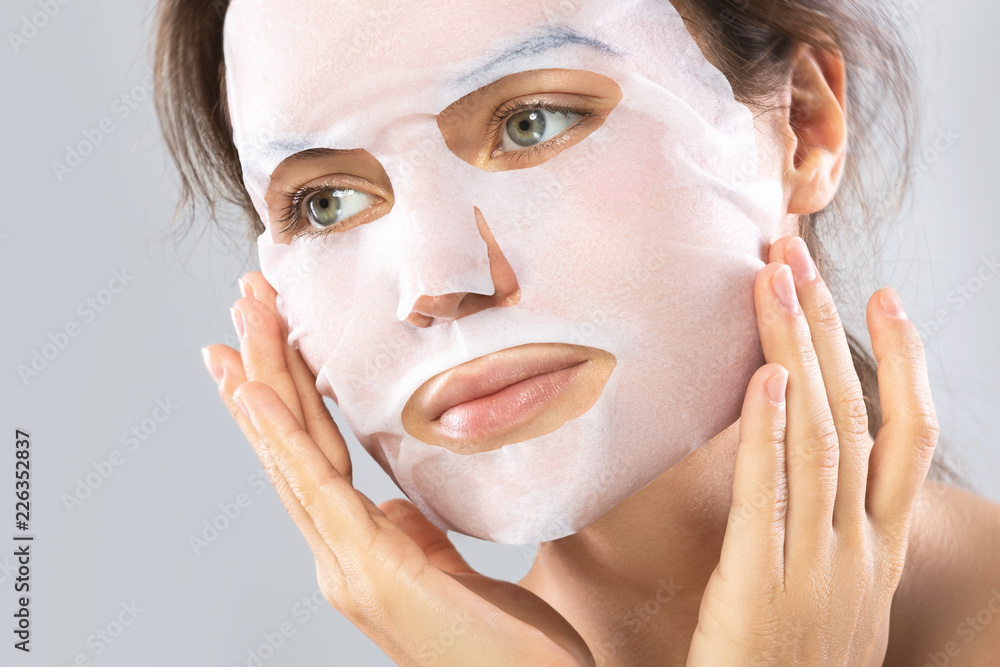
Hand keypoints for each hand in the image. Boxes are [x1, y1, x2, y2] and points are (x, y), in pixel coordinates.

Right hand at [201, 272, 594, 666]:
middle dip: (260, 374)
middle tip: (241, 306)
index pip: (313, 461)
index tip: (258, 351)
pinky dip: (283, 440)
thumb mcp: (453, 573)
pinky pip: (320, 493)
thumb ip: (416, 536)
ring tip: (237, 327)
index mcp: (361, 552)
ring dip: (262, 387)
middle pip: (290, 450)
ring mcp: (349, 570)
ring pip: (292, 461)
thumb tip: (393, 503)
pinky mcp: (372, 574)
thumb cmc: (506, 646)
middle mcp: (341, 559)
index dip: (283, 403)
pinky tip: (257, 397)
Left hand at [685, 237, 939, 665]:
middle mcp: (860, 548)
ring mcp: (818, 566)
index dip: (904, 360)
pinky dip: (766, 431)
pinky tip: (760, 375)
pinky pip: (769, 495)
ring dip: (793, 351)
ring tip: (773, 282)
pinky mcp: (761, 585)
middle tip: (798, 256)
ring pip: (817, 436)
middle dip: (827, 329)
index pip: (909, 437)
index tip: (883, 295)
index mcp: (880, 549)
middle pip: (855, 415)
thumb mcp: (833, 596)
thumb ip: (826, 530)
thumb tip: (796, 460)